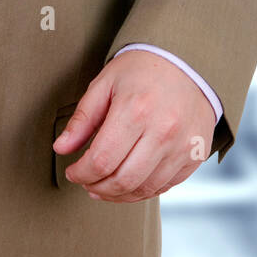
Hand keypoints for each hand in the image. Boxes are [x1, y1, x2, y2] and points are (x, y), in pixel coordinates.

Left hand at [52, 51, 215, 201]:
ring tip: (104, 186)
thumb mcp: (105, 83)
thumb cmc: (142, 69)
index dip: (81, 173)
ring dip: (118, 195)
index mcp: (136, 110)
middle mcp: (163, 131)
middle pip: (123, 180)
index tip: (73, 172)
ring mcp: (183, 146)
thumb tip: (61, 148)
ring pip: (144, 189)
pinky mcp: (195, 156)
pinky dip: (142, 191)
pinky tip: (129, 182)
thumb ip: (82, 118)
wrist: (187, 61)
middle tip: (86, 183)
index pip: (102, 160)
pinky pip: (165, 187)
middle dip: (97, 187)